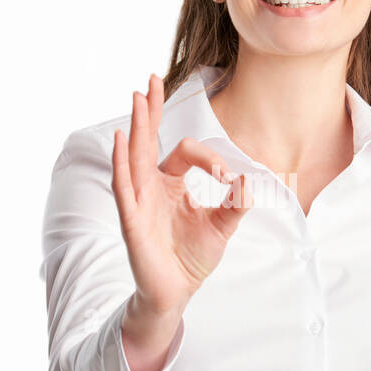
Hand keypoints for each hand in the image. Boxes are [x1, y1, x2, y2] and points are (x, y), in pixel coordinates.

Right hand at [112, 73, 251, 319]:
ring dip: (136, 126)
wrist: (175, 291)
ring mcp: (138, 201)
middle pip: (149, 140)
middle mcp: (151, 187)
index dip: (208, 159)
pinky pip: (123, 185)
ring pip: (135, 156)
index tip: (226, 178)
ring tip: (137, 97)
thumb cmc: (191, 257)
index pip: (184, 153)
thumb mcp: (221, 226)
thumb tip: (249, 181)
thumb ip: (235, 203)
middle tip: (152, 79)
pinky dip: (121, 162)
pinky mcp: (131, 219)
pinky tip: (121, 139)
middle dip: (150, 111)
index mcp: (171, 184)